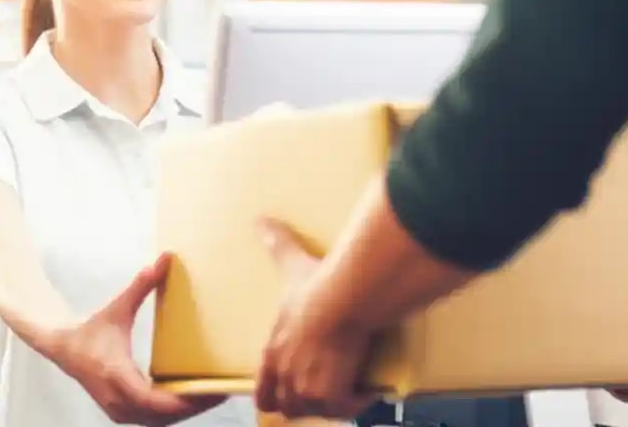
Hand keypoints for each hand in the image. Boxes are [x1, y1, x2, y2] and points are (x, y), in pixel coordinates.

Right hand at [49, 252, 225, 425]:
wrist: (62, 350)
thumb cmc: (90, 331)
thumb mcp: (117, 308)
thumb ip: (140, 286)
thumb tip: (165, 260)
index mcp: (117, 376)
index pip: (154, 401)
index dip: (184, 401)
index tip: (209, 391)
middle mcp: (119, 401)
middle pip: (164, 415)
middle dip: (194, 405)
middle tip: (223, 391)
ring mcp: (120, 411)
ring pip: (160, 421)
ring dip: (186, 411)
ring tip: (213, 395)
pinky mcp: (123, 413)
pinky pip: (154, 419)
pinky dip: (173, 411)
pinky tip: (192, 398)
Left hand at [255, 218, 375, 420]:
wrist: (341, 301)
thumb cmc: (315, 285)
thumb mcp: (291, 264)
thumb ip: (276, 244)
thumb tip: (261, 220)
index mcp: (272, 351)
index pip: (262, 393)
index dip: (274, 397)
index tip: (289, 394)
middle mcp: (285, 375)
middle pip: (288, 408)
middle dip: (306, 402)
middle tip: (327, 390)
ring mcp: (306, 388)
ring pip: (315, 410)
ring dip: (332, 402)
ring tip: (348, 389)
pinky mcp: (331, 394)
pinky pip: (344, 409)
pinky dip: (356, 402)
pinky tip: (366, 387)